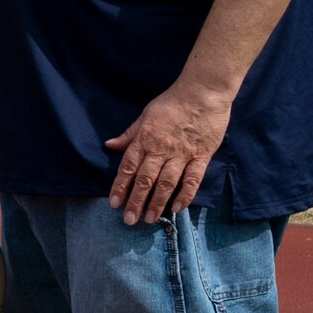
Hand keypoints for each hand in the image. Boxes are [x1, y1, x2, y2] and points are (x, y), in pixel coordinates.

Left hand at [104, 80, 233, 223]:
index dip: (120, 187)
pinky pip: (193, 179)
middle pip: (145, 179)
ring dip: (157, 203)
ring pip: (167, 183)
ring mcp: (182, 154)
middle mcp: (161, 149)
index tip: (114, 203)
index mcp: (145, 139)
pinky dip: (185, 195)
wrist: (202, 93)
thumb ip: (129, 134)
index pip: (128, 167)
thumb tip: (109, 145)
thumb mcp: (145, 115)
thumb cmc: (172, 102)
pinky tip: (177, 208)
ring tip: (149, 219)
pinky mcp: (202, 156)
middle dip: (135, 201)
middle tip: (129, 220)